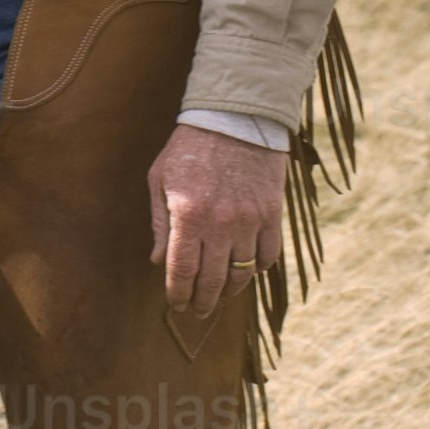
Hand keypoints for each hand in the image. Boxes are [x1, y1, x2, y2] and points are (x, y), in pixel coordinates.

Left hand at [150, 125, 291, 331]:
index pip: (182, 271)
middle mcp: (220, 223)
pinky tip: (246, 270)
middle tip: (196, 311)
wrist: (235, 118)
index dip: (178, 294)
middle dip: (202, 302)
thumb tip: (158, 261)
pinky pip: (268, 256)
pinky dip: (257, 269)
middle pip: (212, 281)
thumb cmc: (189, 148)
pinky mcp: (272, 214)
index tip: (176, 304)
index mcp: (188, 215)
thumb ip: (159, 223)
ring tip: (220, 295)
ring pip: (241, 274)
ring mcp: (250, 221)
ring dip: (229, 291)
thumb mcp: (160, 179)